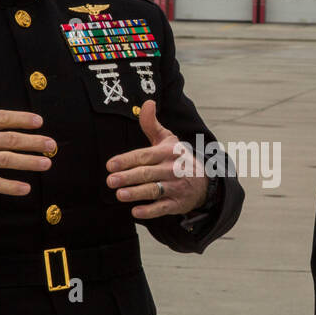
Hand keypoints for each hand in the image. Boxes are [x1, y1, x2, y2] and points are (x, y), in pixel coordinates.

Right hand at [0, 67, 54, 199]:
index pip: (0, 117)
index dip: (21, 119)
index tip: (39, 121)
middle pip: (9, 139)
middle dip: (34, 141)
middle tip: (52, 144)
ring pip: (6, 160)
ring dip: (28, 162)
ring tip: (46, 163)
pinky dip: (10, 187)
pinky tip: (25, 188)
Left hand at [105, 100, 207, 218]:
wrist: (205, 182)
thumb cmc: (178, 159)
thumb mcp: (168, 140)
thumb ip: (152, 124)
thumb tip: (147, 102)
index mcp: (168, 152)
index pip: (145, 155)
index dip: (127, 160)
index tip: (110, 164)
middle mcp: (173, 169)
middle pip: (147, 173)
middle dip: (128, 177)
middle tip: (110, 181)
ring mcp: (176, 187)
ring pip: (154, 190)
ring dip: (137, 193)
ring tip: (119, 195)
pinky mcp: (178, 204)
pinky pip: (163, 208)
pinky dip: (150, 211)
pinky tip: (135, 212)